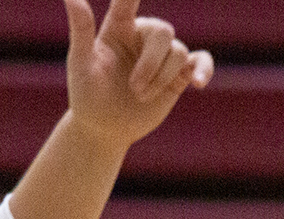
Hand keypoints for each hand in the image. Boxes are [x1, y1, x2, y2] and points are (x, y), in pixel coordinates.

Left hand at [62, 0, 212, 150]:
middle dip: (151, 64)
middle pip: (163, 32)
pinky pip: (200, 61)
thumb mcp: (80, 64)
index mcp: (118, 26)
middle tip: (134, 88)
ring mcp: (162, 55)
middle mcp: (143, 35)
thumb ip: (80, 30)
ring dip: (161, 78)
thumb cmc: (86, 94)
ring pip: (178, 52)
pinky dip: (203, 69)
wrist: (104, 128)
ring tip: (141, 97)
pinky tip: (198, 83)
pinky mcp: (178, 74)